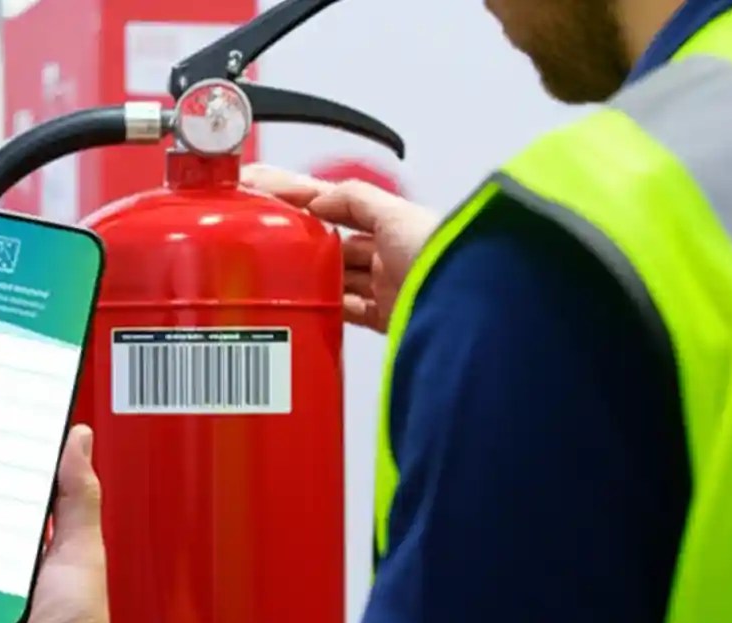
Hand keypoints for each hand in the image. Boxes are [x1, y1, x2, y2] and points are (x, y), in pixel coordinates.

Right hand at [241, 164, 439, 332]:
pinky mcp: (384, 320)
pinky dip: (323, 308)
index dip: (301, 198)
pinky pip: (345, 312)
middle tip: (261, 232)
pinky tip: (302, 304)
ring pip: (335, 278)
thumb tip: (317, 197)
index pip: (337, 204)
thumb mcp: (395, 212)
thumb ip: (355, 199)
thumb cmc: (445, 255)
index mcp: (393, 223)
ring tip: (272, 268)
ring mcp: (387, 287)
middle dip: (299, 238)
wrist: (470, 308)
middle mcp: (390, 254)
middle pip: (332, 243)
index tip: (266, 192)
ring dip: (307, 274)